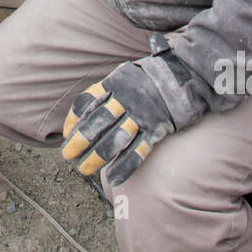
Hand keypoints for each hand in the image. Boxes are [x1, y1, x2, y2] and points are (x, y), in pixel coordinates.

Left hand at [61, 42, 201, 187]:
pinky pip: (138, 150)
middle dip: (80, 141)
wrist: (185, 75)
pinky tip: (113, 177)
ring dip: (98, 157)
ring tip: (84, 169)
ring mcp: (142, 115)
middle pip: (98, 123)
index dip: (74, 118)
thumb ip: (108, 91)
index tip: (66, 132)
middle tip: (68, 155)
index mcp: (116, 83)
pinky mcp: (157, 129)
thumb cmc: (150, 78)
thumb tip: (85, 111)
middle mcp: (127, 99)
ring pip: (116, 139)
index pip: (88, 102)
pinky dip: (125, 166)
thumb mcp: (125, 74)